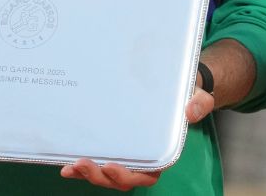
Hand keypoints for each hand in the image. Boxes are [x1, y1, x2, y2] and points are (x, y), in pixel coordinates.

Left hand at [59, 84, 214, 188]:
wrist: (175, 87)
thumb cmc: (185, 96)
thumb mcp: (197, 96)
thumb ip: (199, 103)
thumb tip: (191, 111)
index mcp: (162, 154)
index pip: (146, 174)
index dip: (128, 175)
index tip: (112, 166)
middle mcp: (143, 160)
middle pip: (121, 179)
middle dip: (100, 176)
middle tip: (82, 164)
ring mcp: (126, 155)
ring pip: (106, 174)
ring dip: (88, 173)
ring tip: (70, 166)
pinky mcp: (113, 146)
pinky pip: (98, 161)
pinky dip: (82, 165)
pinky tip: (66, 162)